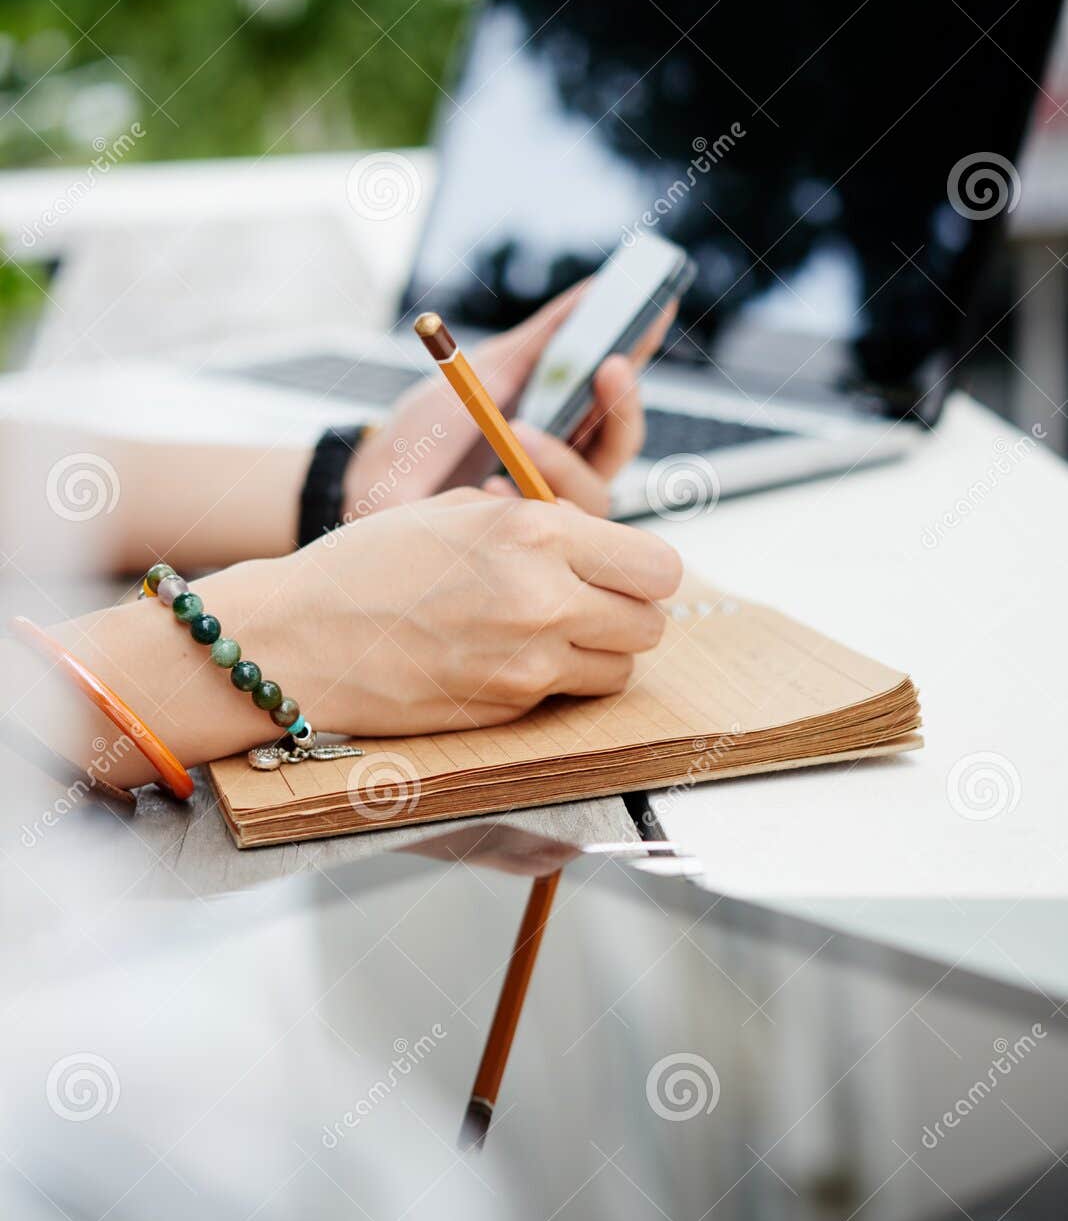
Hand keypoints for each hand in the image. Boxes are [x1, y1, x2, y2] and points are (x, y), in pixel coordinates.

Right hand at [280, 488, 681, 733]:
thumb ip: (537, 521)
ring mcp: (528, 663)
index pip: (657, 566)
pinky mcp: (507, 708)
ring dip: (598, 655)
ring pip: (620, 671)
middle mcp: (543, 599)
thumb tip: (594, 539)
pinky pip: (565, 696)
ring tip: (549, 634)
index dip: (645, 571)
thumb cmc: (367, 566)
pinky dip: (551, 682)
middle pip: (651, 624)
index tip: (625, 571)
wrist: (300, 638)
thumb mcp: (457, 512)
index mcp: (535, 532)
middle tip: (591, 603)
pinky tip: (503, 658)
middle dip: (629, 614)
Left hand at [345, 284, 676, 520]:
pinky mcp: (524, 546)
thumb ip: (547, 336)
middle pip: (621, 444)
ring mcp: (550, 510)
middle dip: (620, 407)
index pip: (618, 398)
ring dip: (562, 461)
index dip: (640, 365)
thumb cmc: (429, 428)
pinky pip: (551, 533)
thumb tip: (597, 288)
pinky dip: (526, 503)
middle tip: (607, 366)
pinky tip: (493, 487)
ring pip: (594, 493)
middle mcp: (568, 470)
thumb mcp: (490, 371)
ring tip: (520, 433)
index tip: (650, 322)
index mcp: (565, 425)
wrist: (374, 483)